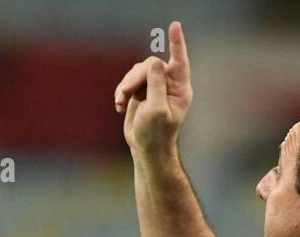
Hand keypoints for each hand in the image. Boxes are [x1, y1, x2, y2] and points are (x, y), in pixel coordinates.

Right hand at [113, 20, 192, 155]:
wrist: (145, 148)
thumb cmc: (155, 133)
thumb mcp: (156, 110)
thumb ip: (156, 85)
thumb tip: (156, 61)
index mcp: (179, 89)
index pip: (179, 61)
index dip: (177, 43)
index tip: (175, 25)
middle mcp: (169, 84)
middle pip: (150, 64)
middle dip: (135, 77)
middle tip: (125, 94)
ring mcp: (154, 86)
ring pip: (137, 70)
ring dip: (126, 85)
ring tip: (122, 103)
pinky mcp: (141, 89)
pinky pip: (128, 79)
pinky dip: (121, 91)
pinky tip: (120, 106)